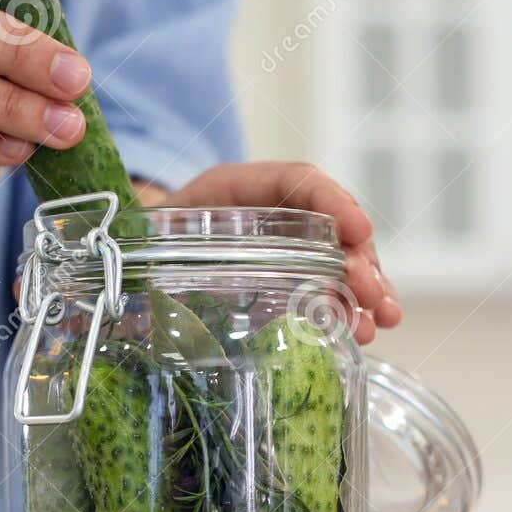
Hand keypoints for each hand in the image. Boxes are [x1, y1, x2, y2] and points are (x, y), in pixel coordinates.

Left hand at [151, 163, 399, 344]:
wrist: (132, 259)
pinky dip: (349, 308)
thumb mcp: (143, 241)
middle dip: (359, 260)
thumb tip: (154, 287)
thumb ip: (152, 252)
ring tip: (379, 321)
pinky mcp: (286, 279)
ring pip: (338, 260)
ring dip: (365, 290)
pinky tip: (363, 331)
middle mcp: (269, 213)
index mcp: (235, 189)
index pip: (296, 180)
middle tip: (374, 297)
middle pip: (330, 226)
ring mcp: (283, 247)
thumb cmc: (138, 245)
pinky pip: (327, 287)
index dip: (332, 201)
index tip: (358, 230)